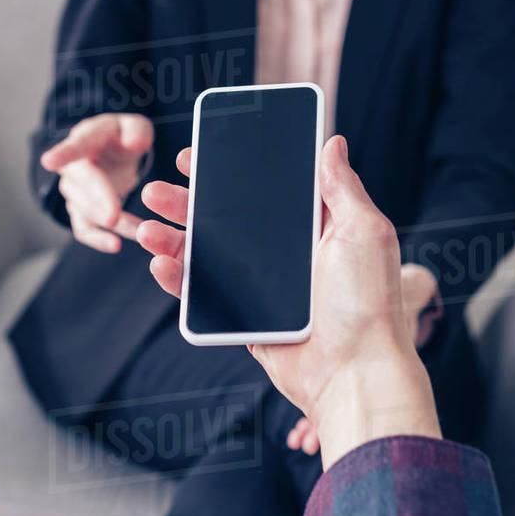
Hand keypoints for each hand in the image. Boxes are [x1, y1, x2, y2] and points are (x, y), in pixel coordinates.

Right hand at [41, 113, 153, 252]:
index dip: (62, 153)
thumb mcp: (135, 126)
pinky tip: (116, 245)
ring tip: (141, 231)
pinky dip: (98, 239)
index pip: (74, 146)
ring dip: (113, 222)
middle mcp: (73, 166)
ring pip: (86, 210)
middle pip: (82, 184)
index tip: (49, 161)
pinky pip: (84, 229)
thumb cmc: (122, 137)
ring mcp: (73, 190)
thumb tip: (135, 143)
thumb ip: (137, 131)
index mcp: (86, 139)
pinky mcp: (80, 210)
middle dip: (98, 201)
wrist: (114, 154)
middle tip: (114, 217)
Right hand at [136, 135, 439, 468]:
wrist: (354, 372)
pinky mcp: (247, 317)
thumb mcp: (363, 232)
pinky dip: (178, 280)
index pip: (265, 189)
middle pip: (226, 218)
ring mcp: (263, 286)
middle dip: (189, 201)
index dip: (231, 170)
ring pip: (208, 254)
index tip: (198, 154)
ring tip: (146, 227)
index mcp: (315, 227)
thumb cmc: (367, 303)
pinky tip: (159, 264)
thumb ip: (342, 187)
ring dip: (173, 238)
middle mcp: (287, 253)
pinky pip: (205, 294)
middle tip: (157, 189)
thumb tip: (331, 142)